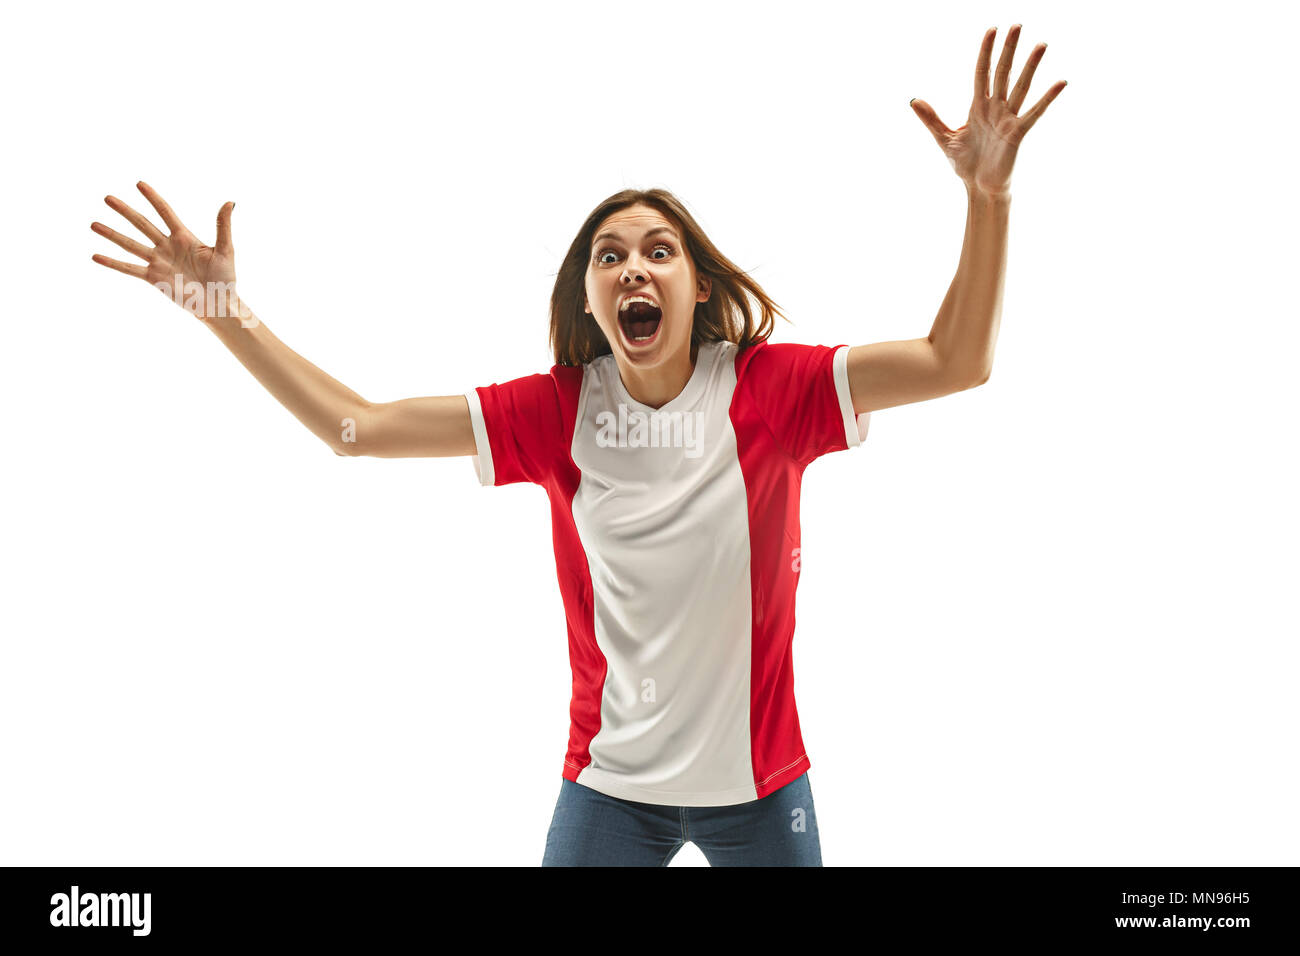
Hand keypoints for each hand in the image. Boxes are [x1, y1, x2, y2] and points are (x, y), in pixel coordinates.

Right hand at [91, 181, 245, 321]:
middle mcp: (167, 246)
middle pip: (142, 224)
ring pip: (131, 244)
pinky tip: (96, 256)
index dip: (153, 198)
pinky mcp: (154, 278)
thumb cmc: (226, 277)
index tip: (139, 184)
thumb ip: (223, 226)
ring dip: (112, 234)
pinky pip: (130, 269)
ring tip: (93, 224)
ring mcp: (158, 262)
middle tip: (107, 198)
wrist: (218, 304)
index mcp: (184, 237)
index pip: (165, 212)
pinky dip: (113, 263)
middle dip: (125, 211)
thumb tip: (230, 202)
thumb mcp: (225, 250)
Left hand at [909, 25, 1065, 196]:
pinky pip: (1034, 113)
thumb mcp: (944, 137)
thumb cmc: (965, 164)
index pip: (982, 72)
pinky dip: (1047, 98)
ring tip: (1041, 45)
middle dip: (1008, 50)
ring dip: (1030, 66)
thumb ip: (931, 118)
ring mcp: (1008, 119)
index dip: (986, 52)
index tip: (992, 30)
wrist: (978, 188)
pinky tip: (1060, 82)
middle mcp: (995, 108)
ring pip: (1021, 87)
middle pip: (1003, 73)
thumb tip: (913, 100)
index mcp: (978, 107)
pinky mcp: (1017, 134)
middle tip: (1017, 25)